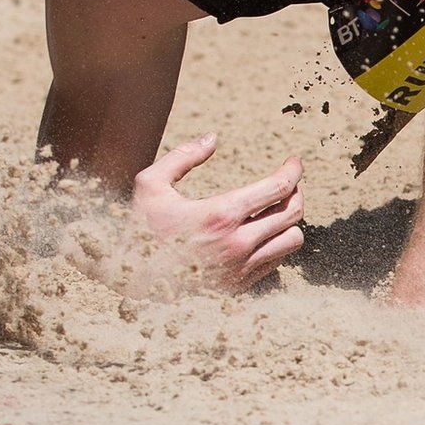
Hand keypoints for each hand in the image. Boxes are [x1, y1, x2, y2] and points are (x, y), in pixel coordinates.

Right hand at [129, 133, 304, 293]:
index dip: (293, 170)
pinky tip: (259, 234)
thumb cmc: (138, 228)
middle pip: (293, 213)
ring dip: (289, 222)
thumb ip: (183, 156)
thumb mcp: (151, 184)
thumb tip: (213, 137)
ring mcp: (240, 269)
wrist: (128, 281)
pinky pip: (276, 263)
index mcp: (220, 214)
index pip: (279, 188)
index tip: (294, 162)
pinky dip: (275, 245)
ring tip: (276, 210)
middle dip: (296, 192)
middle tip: (287, 183)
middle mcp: (237, 243)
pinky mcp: (238, 287)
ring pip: (292, 241)